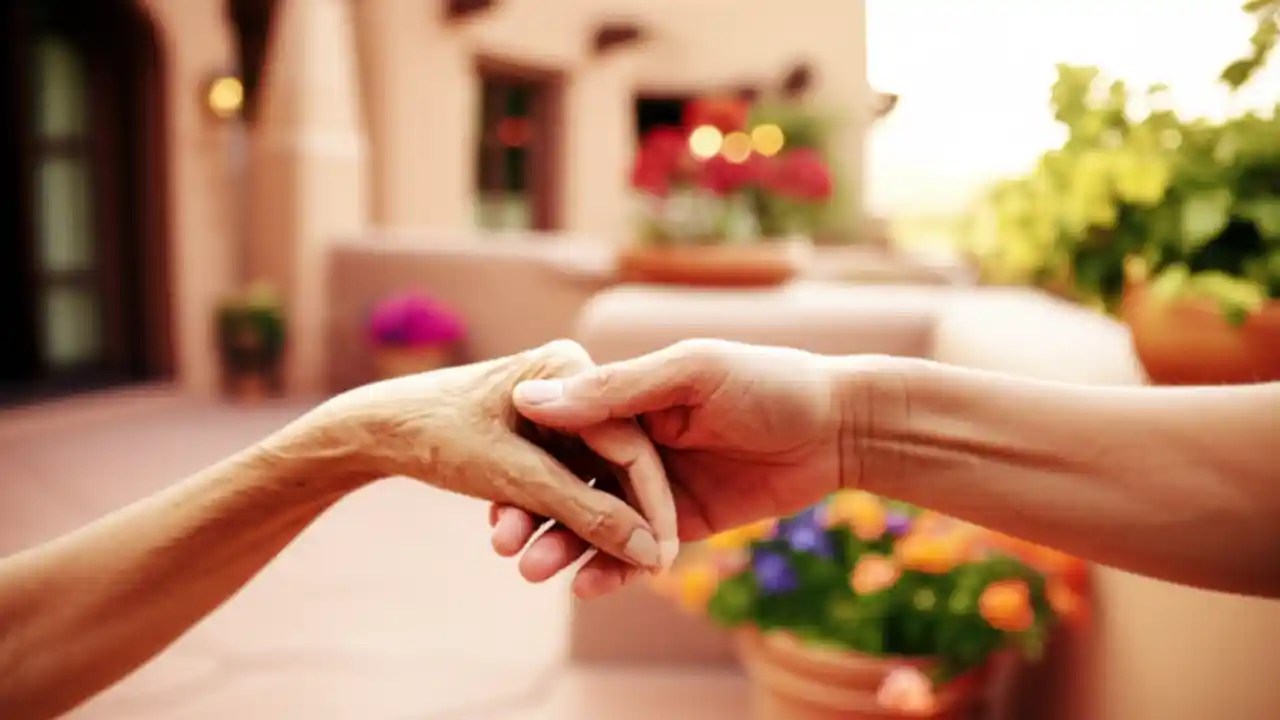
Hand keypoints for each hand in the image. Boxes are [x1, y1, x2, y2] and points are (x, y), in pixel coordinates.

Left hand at [269, 340, 677, 583]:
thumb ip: (585, 513)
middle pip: (611, 466)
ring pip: (583, 480)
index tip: (660, 559)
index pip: (631, 447)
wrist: (375, 430)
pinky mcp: (538, 435)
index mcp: (574, 367)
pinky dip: (542, 514)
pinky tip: (515, 541)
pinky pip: (559, 481)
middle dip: (605, 524)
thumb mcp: (515, 480)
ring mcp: (556, 410)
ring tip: (533, 569)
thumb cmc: (438, 436)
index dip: (650, 507)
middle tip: (623, 575)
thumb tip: (646, 552)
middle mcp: (572, 382)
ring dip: (562, 527)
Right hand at [490, 339, 852, 588]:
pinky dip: (611, 570)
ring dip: (565, 547)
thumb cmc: (769, 382)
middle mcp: (638, 443)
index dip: (528, 462)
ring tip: (536, 571)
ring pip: (597, 521)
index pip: (564, 433)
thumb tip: (533, 395)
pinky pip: (638, 551)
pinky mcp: (686, 525)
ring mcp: (660, 487)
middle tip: (506, 546)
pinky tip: (586, 586)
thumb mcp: (691, 372)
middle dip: (536, 514)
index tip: (494, 489)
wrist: (841, 427)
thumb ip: (617, 389)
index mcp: (631, 398)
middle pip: (572, 482)